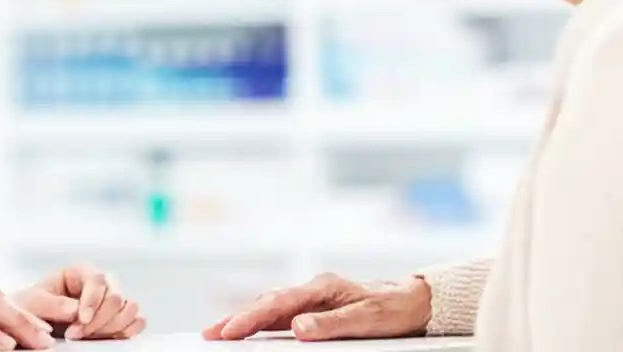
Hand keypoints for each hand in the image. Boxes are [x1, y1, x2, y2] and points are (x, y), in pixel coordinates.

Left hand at [13, 264, 146, 341]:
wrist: (30, 325)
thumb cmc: (30, 308)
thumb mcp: (33, 303)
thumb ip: (53, 304)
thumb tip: (76, 309)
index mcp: (81, 271)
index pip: (98, 279)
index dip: (93, 301)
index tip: (80, 320)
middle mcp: (101, 283)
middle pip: (117, 296)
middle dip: (99, 320)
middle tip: (75, 334)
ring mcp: (112, 301)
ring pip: (130, 308)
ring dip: (112, 327)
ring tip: (89, 337)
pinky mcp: (118, 318)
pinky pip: (138, 321)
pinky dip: (128, 331)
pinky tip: (107, 338)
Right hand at [202, 273, 431, 341]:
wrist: (411, 300)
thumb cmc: (391, 309)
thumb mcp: (367, 320)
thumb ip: (332, 324)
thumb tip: (298, 327)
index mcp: (321, 288)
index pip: (277, 304)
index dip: (250, 318)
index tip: (229, 331)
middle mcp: (312, 290)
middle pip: (266, 303)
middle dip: (236, 318)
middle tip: (210, 334)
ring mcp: (312, 298)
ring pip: (270, 307)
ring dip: (244, 319)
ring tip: (220, 332)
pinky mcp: (314, 309)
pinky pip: (281, 314)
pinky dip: (260, 321)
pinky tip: (248, 330)